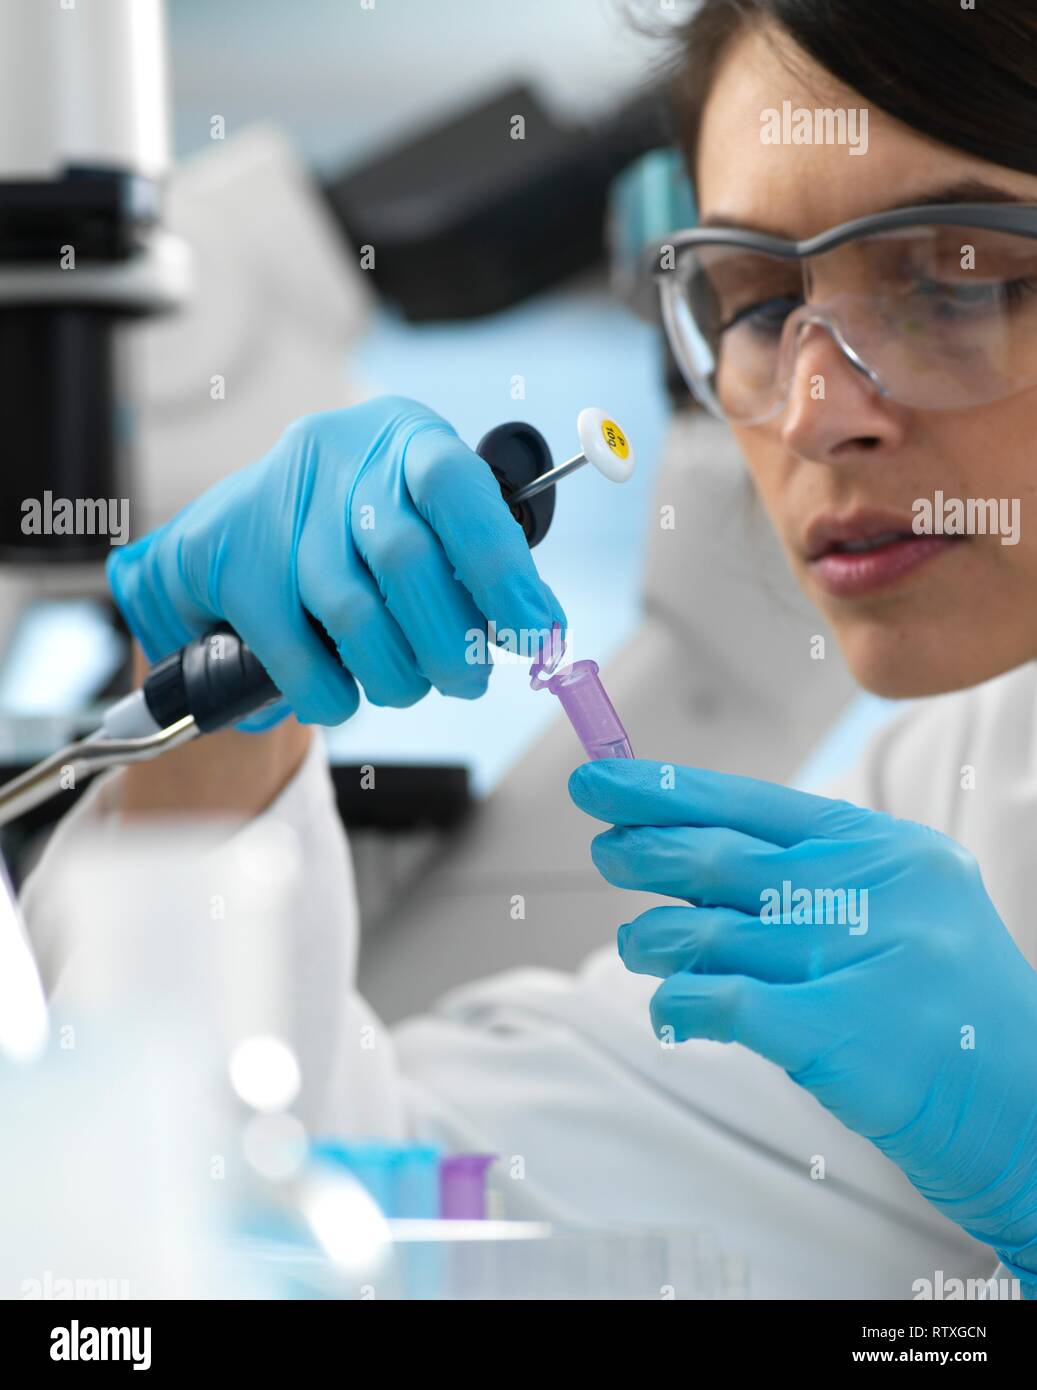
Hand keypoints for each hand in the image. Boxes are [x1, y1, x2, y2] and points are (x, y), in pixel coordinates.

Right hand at [108, 396, 564, 728]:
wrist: (236, 531)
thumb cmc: (361, 531)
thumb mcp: (425, 516)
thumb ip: (476, 560)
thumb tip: (541, 628)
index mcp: (403, 437)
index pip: (455, 487)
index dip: (499, 568)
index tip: (535, 635)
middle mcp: (337, 457)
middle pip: (403, 557)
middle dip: (449, 641)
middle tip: (469, 681)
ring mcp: (273, 504)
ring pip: (351, 612)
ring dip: (394, 674)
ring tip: (407, 687)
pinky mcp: (223, 558)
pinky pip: (294, 654)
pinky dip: (329, 693)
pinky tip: (341, 696)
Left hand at [569, 757, 1036, 1286]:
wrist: (1025, 1113)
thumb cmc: (941, 1007)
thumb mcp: (896, 911)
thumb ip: (804, 878)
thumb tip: (680, 849)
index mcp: (887, 847)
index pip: (752, 802)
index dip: (665, 790)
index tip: (599, 780)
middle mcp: (874, 891)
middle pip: (717, 859)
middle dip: (643, 851)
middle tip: (605, 851)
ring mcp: (857, 959)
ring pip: (703, 934)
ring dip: (652, 940)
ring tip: (642, 947)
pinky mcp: (836, 1033)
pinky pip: (714, 1001)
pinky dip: (677, 1004)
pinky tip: (673, 1009)